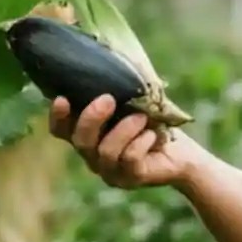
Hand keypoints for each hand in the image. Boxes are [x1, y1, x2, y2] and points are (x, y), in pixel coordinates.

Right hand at [49, 94, 198, 188]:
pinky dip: (140, 142)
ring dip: (124, 130)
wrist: (184, 154)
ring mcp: (112, 171)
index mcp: (90, 136)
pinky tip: (153, 135)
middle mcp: (94, 156)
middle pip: (80, 141)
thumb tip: (113, 64)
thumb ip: (121, 92)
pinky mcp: (132, 178)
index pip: (61, 130)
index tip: (62, 98)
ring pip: (106, 152)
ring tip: (142, 117)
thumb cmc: (156, 124)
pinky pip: (129, 160)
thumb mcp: (137, 104)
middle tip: (109, 99)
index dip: (57, 116)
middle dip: (91, 118)